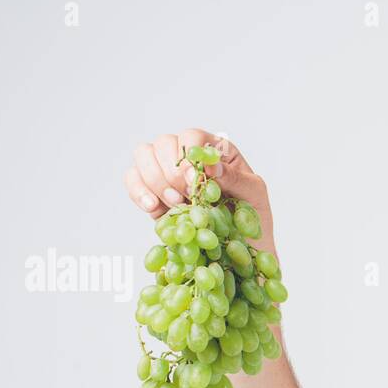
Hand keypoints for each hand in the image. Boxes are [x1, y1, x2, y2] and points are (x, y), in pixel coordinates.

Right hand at [123, 128, 273, 249]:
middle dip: (172, 173)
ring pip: (144, 155)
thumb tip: (212, 166)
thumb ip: (236, 178)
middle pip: (163, 143)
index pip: (192, 137)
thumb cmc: (252, 219)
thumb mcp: (254, 195)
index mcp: (215, 151)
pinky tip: (153, 208)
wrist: (242, 250)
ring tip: (175, 204)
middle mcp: (188, 156)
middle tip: (186, 198)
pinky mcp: (153, 192)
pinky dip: (138, 192)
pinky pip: (133, 179)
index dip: (188, 155)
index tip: (194, 181)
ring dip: (155, 181)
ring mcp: (168, 172)